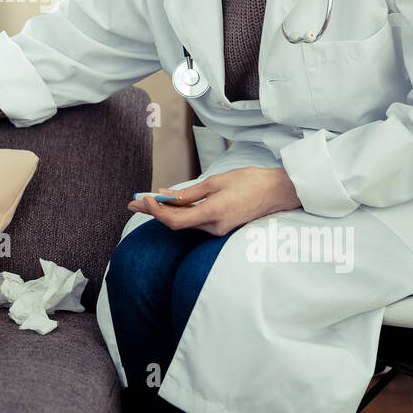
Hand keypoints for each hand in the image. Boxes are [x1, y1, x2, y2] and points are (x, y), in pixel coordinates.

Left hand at [127, 167, 301, 236]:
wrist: (278, 192)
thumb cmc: (250, 182)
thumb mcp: (216, 182)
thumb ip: (190, 193)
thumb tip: (166, 195)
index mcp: (213, 214)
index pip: (174, 221)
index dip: (155, 212)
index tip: (142, 200)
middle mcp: (214, 227)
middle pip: (176, 223)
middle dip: (154, 211)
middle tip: (133, 202)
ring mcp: (219, 230)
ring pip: (185, 223)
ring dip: (166, 212)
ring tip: (146, 201)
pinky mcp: (222, 227)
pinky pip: (197, 221)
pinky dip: (182, 213)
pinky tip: (171, 204)